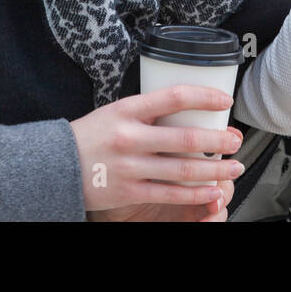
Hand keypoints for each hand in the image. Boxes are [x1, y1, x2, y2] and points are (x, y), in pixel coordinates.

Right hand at [69, 86, 244, 213]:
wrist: (55, 165)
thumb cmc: (90, 136)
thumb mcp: (115, 112)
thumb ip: (147, 112)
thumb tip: (187, 111)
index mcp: (127, 110)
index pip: (174, 97)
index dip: (205, 97)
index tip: (224, 101)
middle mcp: (130, 137)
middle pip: (186, 138)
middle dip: (219, 140)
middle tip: (236, 139)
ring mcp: (129, 166)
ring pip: (183, 169)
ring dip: (215, 169)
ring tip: (233, 167)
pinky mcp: (128, 191)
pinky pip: (170, 193)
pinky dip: (196, 193)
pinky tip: (211, 190)